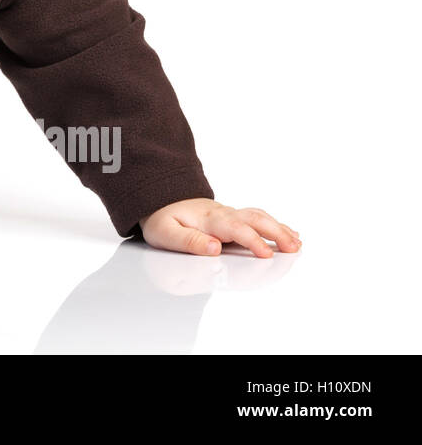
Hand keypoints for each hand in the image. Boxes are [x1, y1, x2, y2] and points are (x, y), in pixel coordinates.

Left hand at [139, 199, 301, 257]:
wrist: (156, 199)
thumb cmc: (161, 220)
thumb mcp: (165, 233)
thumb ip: (189, 241)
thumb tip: (215, 248)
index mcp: (207, 218)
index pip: (235, 228)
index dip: (252, 240)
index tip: (267, 254)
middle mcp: (221, 213)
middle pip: (253, 219)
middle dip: (276, 232)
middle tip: (294, 247)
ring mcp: (228, 213)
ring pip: (258, 216)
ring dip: (279, 228)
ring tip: (297, 243)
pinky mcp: (231, 217)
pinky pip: (256, 217)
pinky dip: (276, 225)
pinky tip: (289, 233)